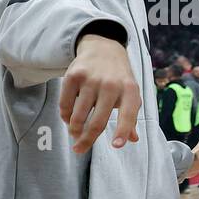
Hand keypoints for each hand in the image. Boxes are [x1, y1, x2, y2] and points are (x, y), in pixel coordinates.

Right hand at [60, 33, 140, 152]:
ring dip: (74, 129)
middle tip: (79, 149)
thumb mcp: (130, 94)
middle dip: (87, 139)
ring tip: (75, 134)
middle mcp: (112, 86)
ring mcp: (92, 80)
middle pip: (98, 120)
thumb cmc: (120, 78)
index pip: (129, 115)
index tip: (116, 145)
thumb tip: (133, 139)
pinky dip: (65, 115)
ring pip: (79, 114)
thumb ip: (131, 117)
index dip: (123, 131)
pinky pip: (65, 103)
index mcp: (131, 92)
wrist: (103, 49)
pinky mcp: (74, 75)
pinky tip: (68, 119)